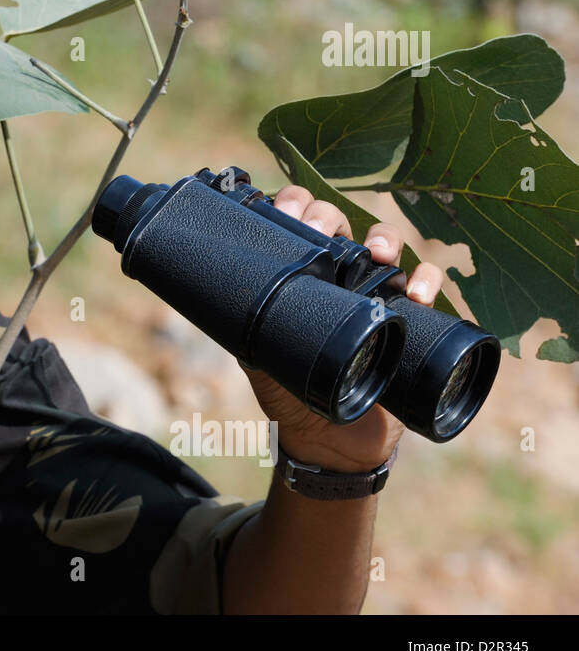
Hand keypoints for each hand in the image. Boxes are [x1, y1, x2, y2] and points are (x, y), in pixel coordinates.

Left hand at [238, 185, 445, 472]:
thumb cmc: (290, 398)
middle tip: (322, 229)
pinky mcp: (412, 317)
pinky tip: (416, 292)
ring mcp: (377, 294)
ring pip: (387, 244)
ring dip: (383, 237)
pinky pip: (427, 285)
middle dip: (331, 215)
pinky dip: (427, 279)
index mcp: (301, 277)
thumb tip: (222, 296)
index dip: (294, 206)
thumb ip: (248, 325)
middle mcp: (339, 277)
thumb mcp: (259, 358)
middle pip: (341, 222)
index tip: (287, 213)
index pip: (298, 223)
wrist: (331, 444)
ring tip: (376, 253)